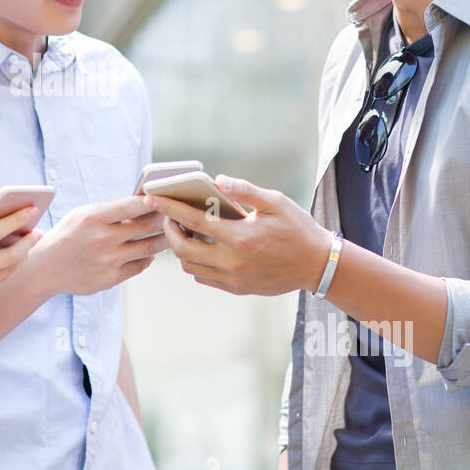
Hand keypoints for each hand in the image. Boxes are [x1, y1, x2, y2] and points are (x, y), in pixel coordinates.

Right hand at [0, 203, 42, 310]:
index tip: (32, 208)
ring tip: (30, 241)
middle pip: (10, 255)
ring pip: (9, 269)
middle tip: (38, 229)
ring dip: (23, 255)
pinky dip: (11, 266)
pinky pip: (1, 280)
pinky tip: (16, 256)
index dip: (17, 219)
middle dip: (28, 241)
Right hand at [30, 195, 167, 298]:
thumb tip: (145, 203)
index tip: (165, 197)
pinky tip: (148, 251)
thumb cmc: (67, 235)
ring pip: (150, 247)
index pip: (134, 205)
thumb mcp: (83, 214)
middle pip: (148, 226)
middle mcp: (102, 239)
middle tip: (175, 214)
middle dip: (165, 218)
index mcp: (94, 218)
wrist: (45, 268)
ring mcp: (108, 261)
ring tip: (169, 232)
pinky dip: (148, 257)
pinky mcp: (111, 279)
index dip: (155, 200)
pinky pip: (141, 265)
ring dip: (163, 238)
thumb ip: (112, 209)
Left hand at [144, 175, 328, 295]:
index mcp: (240, 237)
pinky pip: (204, 278)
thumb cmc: (298, 230)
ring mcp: (233, 278)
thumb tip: (219, 180)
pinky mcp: (237, 288)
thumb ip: (245, 190)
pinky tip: (202, 249)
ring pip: (190, 267)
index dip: (168, 208)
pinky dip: (196, 264)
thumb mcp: (275, 202)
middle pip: (183, 250)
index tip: (152, 198)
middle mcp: (232, 261)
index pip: (193, 222)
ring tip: (185, 232)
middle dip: (169, 231)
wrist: (317, 264)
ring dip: (181, 249)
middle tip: (169, 216)